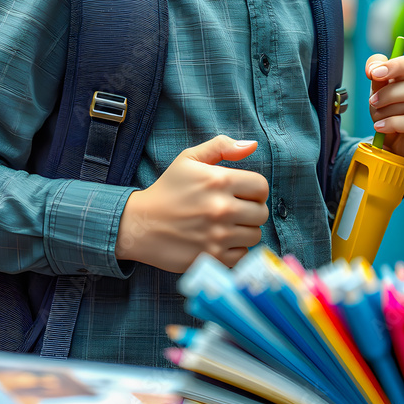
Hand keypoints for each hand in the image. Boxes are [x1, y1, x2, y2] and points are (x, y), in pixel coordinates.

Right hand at [115, 135, 269, 272]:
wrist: (141, 224)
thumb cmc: (167, 189)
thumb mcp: (189, 158)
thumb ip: (221, 146)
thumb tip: (252, 145)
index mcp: (219, 180)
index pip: (261, 187)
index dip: (255, 189)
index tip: (243, 193)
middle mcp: (221, 208)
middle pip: (261, 213)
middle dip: (251, 210)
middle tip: (235, 209)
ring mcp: (217, 235)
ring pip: (255, 235)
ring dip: (245, 230)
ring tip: (227, 225)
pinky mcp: (212, 257)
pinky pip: (243, 255)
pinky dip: (236, 249)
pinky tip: (220, 240)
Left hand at [365, 53, 403, 166]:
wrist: (395, 146)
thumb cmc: (391, 114)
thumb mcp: (379, 92)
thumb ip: (377, 76)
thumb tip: (372, 67)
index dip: (395, 65)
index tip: (373, 73)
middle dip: (388, 93)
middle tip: (372, 101)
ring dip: (387, 110)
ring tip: (376, 118)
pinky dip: (392, 123)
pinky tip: (380, 127)